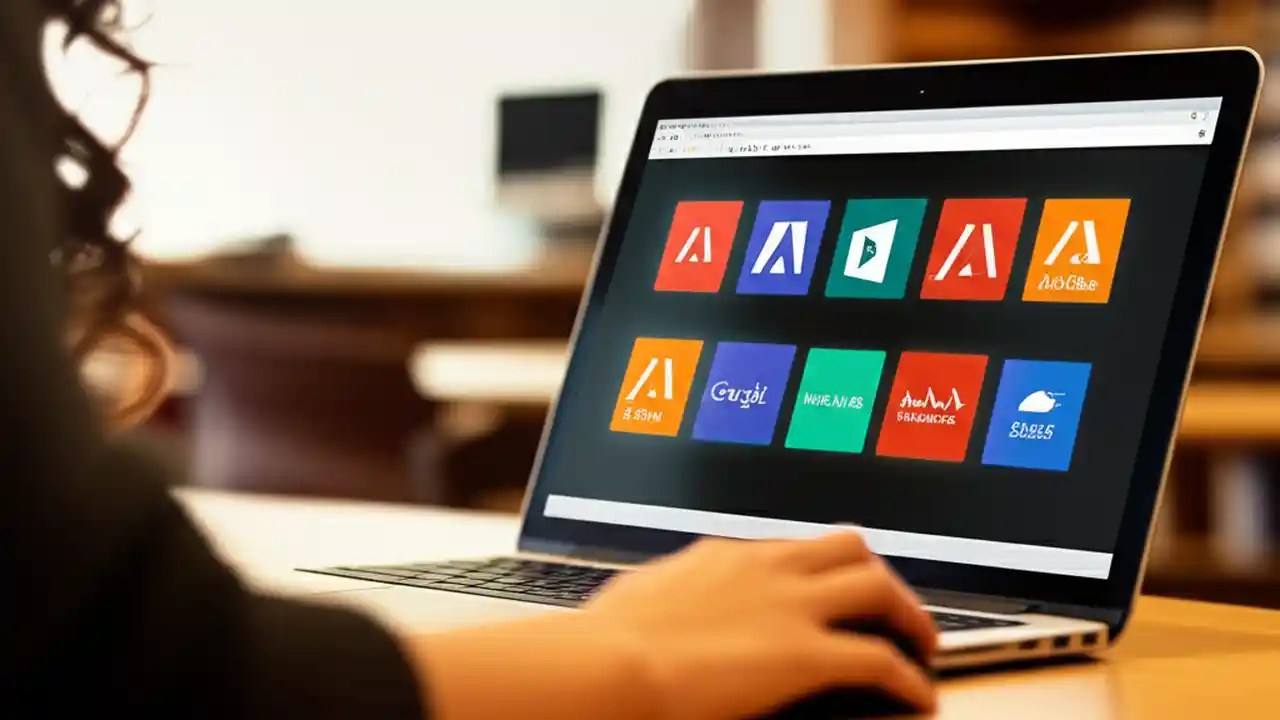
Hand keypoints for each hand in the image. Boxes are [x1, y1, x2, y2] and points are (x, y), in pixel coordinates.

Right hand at [414, 533, 936, 719]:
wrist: (609, 666)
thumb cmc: (606, 642)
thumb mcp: (642, 599)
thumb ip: (671, 594)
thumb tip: (663, 601)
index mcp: (724, 555)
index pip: (793, 548)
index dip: (820, 570)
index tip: (829, 590)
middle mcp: (765, 568)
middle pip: (849, 548)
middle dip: (878, 576)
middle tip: (892, 607)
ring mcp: (790, 607)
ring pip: (878, 586)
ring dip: (908, 615)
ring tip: (920, 646)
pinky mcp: (806, 654)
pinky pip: (880, 660)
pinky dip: (908, 679)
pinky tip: (917, 697)